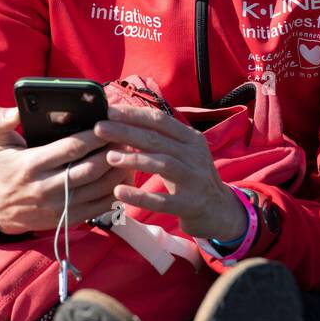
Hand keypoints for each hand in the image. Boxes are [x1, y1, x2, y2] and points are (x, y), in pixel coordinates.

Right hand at [0, 106, 132, 233]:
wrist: (1, 209)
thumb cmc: (6, 168)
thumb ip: (0, 121)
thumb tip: (14, 109)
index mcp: (31, 165)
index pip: (70, 149)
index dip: (93, 137)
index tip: (108, 124)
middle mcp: (46, 188)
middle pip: (89, 169)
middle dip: (111, 152)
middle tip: (125, 137)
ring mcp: (59, 206)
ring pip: (98, 189)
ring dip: (117, 171)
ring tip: (130, 154)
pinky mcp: (68, 219)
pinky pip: (99, 207)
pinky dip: (115, 192)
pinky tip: (123, 177)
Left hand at [93, 103, 247, 240]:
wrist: (220, 210)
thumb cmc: (190, 177)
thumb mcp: (182, 152)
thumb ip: (159, 139)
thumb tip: (122, 122)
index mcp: (191, 138)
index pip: (159, 120)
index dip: (133, 114)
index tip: (108, 110)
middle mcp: (195, 155)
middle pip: (157, 139)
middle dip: (126, 131)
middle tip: (99, 128)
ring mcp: (194, 179)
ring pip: (162, 164)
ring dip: (134, 159)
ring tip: (109, 157)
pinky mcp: (190, 204)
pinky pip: (163, 200)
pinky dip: (140, 196)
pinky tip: (119, 191)